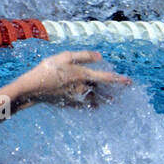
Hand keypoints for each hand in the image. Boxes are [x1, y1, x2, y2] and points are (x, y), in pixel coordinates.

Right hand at [13, 50, 130, 107]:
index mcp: (84, 75)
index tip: (130, 82)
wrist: (33, 88)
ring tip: (109, 102)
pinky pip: (82, 105)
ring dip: (102, 101)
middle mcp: (83, 88)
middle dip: (111, 94)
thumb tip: (100, 57)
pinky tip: (91, 106)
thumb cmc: (48, 69)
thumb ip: (84, 56)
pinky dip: (88, 105)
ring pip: (93, 100)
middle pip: (102, 92)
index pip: (107, 78)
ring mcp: (75, 97)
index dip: (119, 80)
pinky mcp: (67, 103)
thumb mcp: (65, 56)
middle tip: (120, 97)